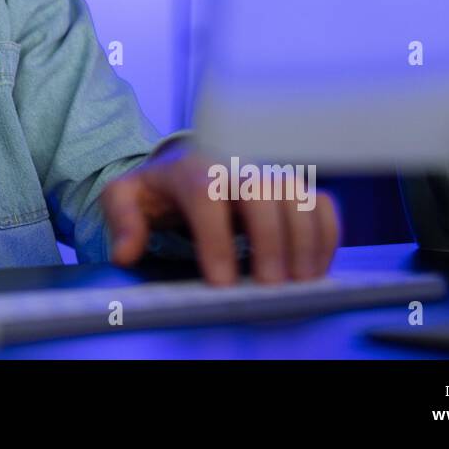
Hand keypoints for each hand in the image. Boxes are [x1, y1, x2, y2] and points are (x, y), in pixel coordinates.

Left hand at [100, 147, 339, 283]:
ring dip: (305, 238)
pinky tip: (318, 265)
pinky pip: (319, 202)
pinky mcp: (290, 188)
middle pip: (261, 191)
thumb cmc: (159, 188)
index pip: (206, 195)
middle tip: (270, 284)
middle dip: (270, 239)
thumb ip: (121, 220)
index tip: (221, 280)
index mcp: (191, 168)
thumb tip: (125, 252)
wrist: (186, 163)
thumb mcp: (125, 197)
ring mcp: (267, 174)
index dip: (216, 238)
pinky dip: (327, 232)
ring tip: (301, 280)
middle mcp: (235, 166)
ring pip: (297, 195)